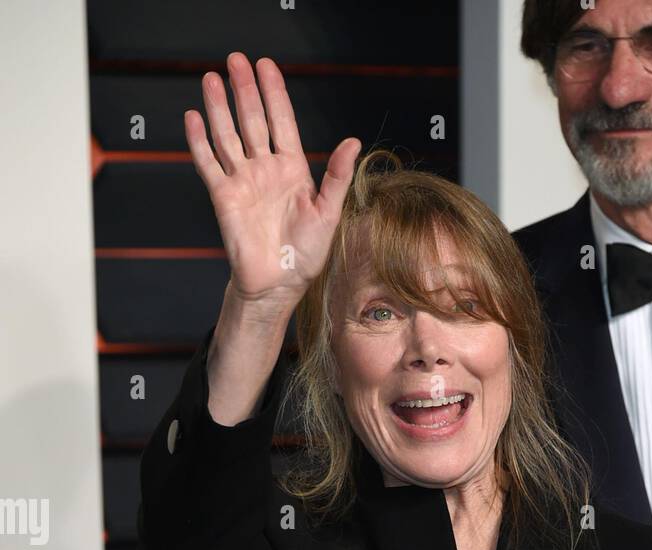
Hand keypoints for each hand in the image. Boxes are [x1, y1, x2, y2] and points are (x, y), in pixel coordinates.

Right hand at [184, 52, 360, 307]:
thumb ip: (338, 177)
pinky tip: (194, 117)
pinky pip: (208, 163)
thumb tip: (352, 142)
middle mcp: (265, 169)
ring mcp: (242, 180)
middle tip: (236, 59)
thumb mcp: (329, 213)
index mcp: (292, 169)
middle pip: (252, 120)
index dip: (274, 93)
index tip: (266, 66)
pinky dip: (199, 141)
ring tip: (212, 78)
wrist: (278, 283)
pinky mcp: (223, 196)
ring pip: (228, 135)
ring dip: (219, 107)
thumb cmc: (306, 254)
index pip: (282, 122)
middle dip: (244, 90)